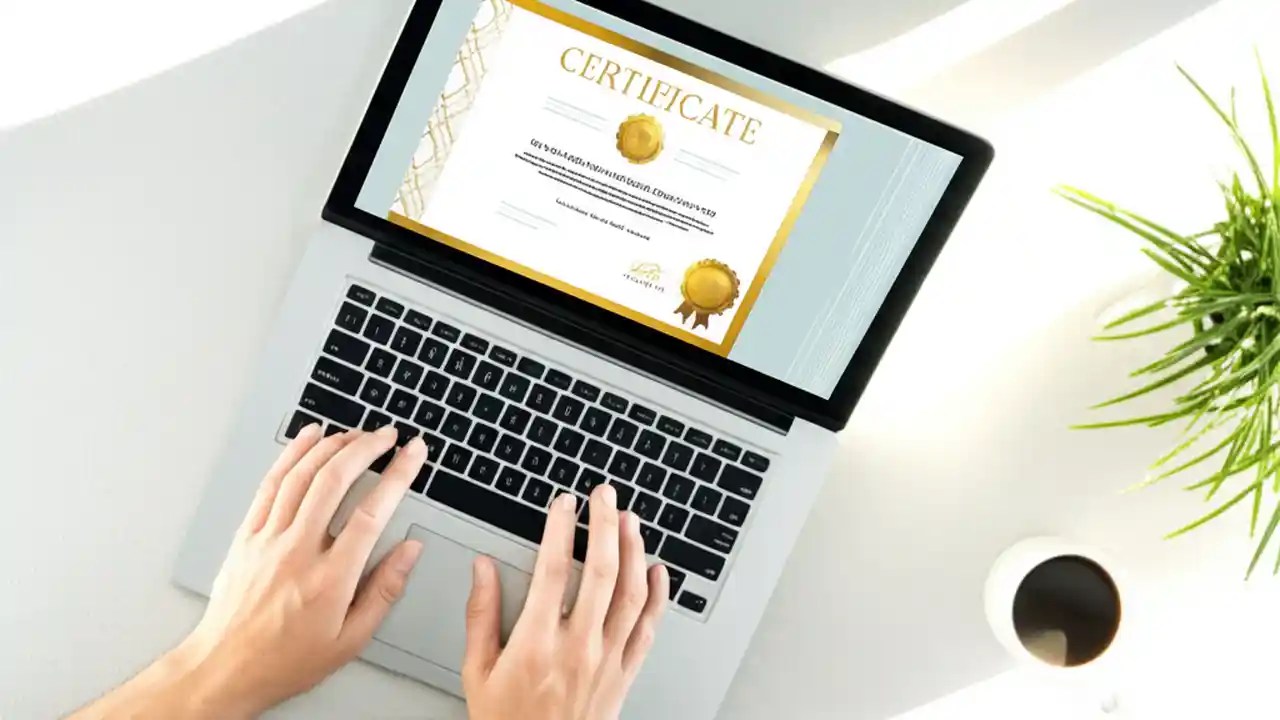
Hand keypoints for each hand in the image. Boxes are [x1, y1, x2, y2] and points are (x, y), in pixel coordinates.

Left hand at [70, 424, 427, 718]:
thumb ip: (385, 590)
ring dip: (333, 445)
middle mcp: (297, 552)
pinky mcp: (247, 535)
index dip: (397, 475)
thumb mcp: (351, 639)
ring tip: (357, 432)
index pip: (371, 513)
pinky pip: (270, 484)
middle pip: (334, 481)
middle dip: (366, 448)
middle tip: (388, 435)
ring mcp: (268, 539)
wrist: (226, 667)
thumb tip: (410, 551)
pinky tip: (309, 437)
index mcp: (330, 579)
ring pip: (301, 475)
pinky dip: (292, 454)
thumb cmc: (287, 659)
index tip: (413, 453)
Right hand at [463, 484, 669, 719]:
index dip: (561, 529)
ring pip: (632, 595)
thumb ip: (482, 615)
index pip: (554, 570)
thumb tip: (482, 568)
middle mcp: (578, 649)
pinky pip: (648, 629)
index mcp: (537, 644)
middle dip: (604, 525)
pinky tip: (657, 571)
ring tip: (629, 520)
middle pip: (602, 572)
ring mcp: (607, 661)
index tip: (563, 504)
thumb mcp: (477, 672)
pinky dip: (658, 596)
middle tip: (604, 496)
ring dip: (633, 551)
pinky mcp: (624, 675)